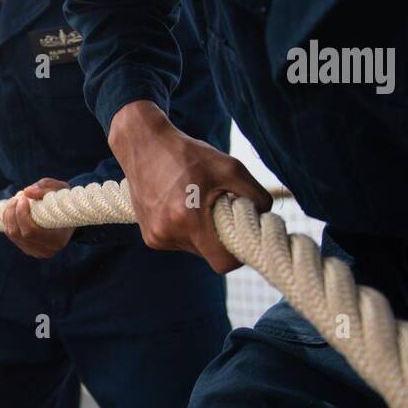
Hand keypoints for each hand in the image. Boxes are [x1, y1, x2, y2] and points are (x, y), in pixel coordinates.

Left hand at [2, 179, 74, 258]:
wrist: (68, 215)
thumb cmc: (64, 201)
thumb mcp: (60, 189)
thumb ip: (45, 187)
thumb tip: (26, 192)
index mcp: (57, 240)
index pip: (30, 231)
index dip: (21, 213)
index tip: (23, 198)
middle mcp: (46, 250)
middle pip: (17, 233)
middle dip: (13, 211)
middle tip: (18, 196)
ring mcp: (35, 252)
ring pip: (11, 233)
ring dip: (9, 213)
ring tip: (16, 199)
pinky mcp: (28, 249)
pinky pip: (10, 234)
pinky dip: (8, 219)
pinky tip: (14, 208)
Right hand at [110, 100, 271, 272]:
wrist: (143, 144)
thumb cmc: (188, 154)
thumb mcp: (231, 167)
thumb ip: (256, 194)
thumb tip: (264, 216)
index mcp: (189, 219)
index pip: (223, 263)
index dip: (238, 255)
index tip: (243, 237)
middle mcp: (168, 233)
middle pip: (209, 254)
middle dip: (219, 237)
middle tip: (220, 209)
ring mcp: (155, 237)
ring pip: (194, 249)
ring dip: (202, 232)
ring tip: (196, 203)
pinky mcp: (148, 236)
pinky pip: (178, 242)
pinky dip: (186, 229)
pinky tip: (180, 205)